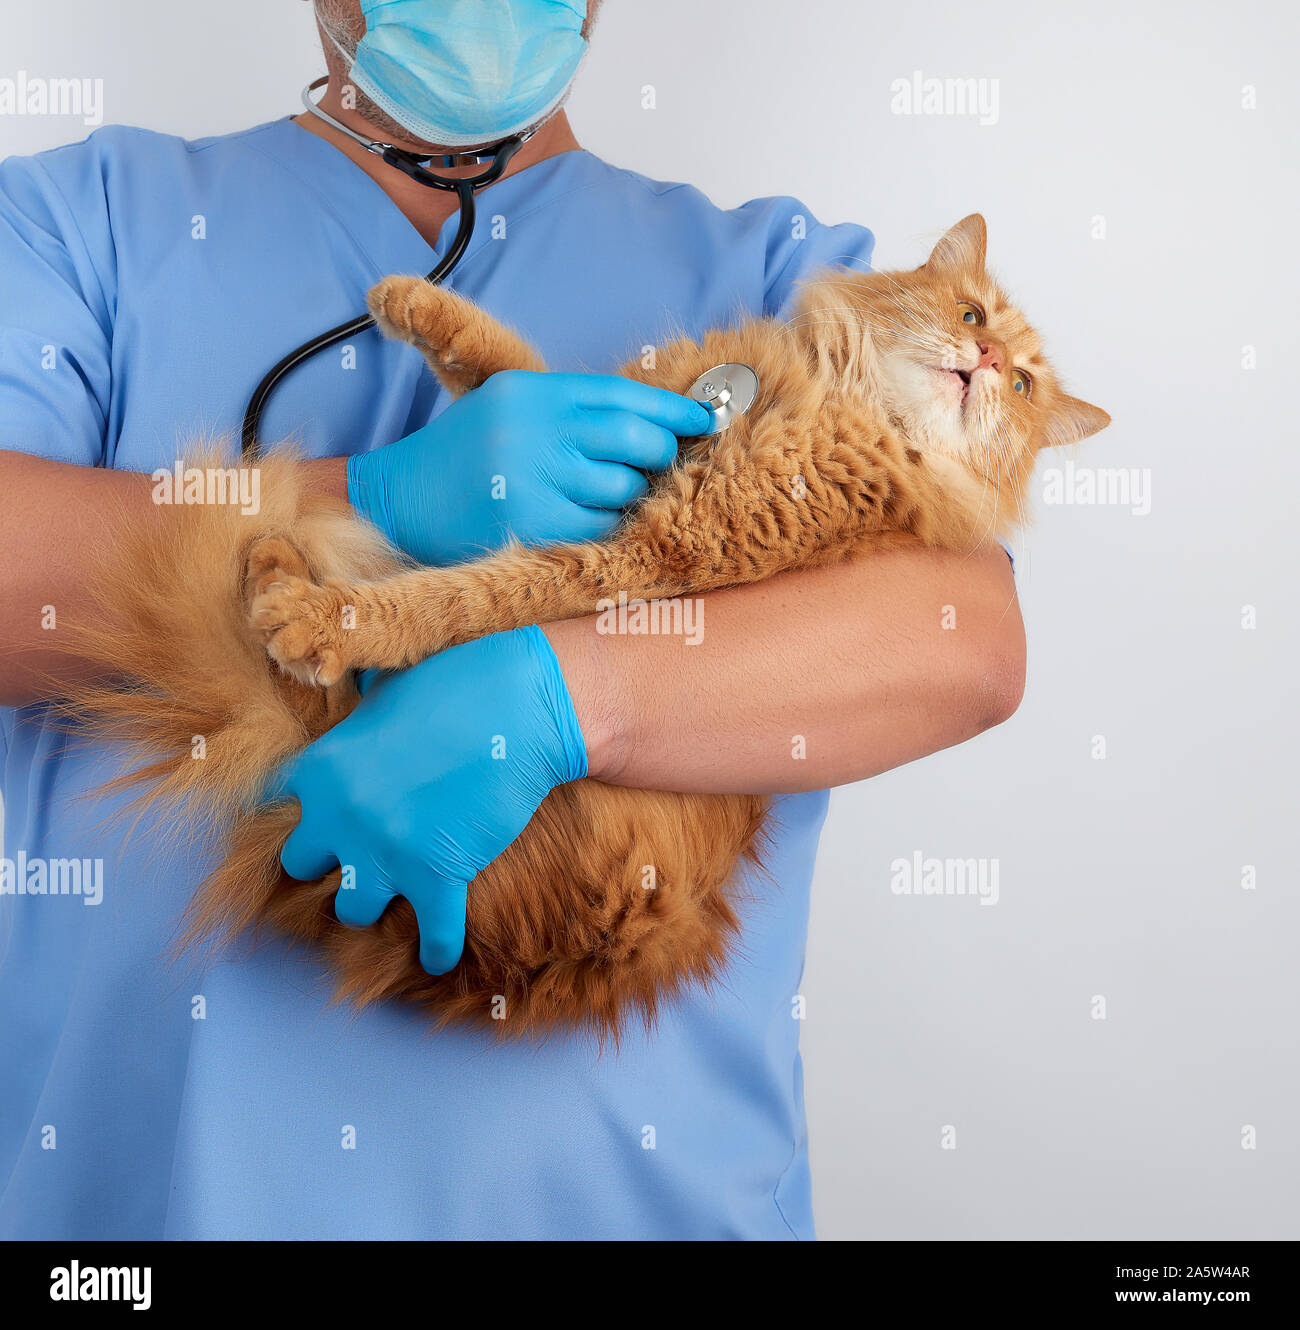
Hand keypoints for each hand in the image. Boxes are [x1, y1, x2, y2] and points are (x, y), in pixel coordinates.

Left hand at [270, 626, 587, 974]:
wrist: (521, 708)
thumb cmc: (459, 685)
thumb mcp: (389, 688)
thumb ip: (361, 708)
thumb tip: (357, 691)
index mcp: (322, 768)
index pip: (278, 806)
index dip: (307, 812)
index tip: (324, 817)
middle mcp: (340, 816)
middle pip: (302, 864)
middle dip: (331, 857)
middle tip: (358, 850)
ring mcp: (387, 852)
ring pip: (352, 908)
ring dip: (372, 901)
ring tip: (393, 892)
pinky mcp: (438, 876)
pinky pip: (433, 935)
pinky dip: (438, 948)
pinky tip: (439, 956)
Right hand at [346, 370, 709, 564]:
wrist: (398, 502)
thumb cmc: (467, 456)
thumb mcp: (510, 408)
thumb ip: (573, 409)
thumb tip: (659, 420)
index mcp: (531, 392)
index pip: (623, 395)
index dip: (673, 409)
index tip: (707, 419)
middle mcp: (532, 429)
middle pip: (635, 438)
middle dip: (657, 455)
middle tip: (655, 466)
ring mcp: (531, 479)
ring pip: (623, 489)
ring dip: (627, 497)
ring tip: (598, 495)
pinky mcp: (530, 526)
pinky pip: (599, 528)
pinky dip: (603, 526)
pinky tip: (582, 520)